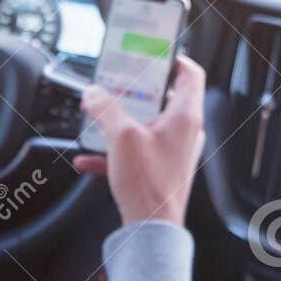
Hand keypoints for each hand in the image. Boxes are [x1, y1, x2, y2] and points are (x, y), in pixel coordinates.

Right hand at [74, 55, 205, 226]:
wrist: (151, 228)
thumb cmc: (148, 184)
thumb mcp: (121, 136)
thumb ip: (105, 108)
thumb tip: (93, 93)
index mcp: (185, 116)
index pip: (190, 73)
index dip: (173, 58)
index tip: (154, 52)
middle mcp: (184, 131)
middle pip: (163, 97)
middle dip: (135, 91)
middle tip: (116, 85)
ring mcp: (173, 151)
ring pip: (146, 123)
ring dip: (121, 120)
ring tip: (100, 118)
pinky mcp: (160, 168)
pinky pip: (135, 150)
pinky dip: (114, 150)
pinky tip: (89, 158)